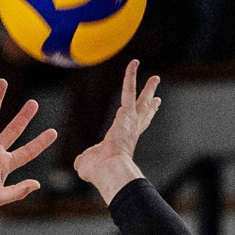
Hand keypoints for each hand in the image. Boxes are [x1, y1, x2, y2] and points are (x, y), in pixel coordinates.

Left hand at [73, 60, 161, 203]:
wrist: (110, 170)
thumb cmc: (99, 172)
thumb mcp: (87, 164)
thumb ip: (84, 160)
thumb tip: (78, 164)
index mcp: (124, 142)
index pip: (135, 128)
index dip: (142, 120)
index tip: (150, 113)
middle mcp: (132, 131)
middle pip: (144, 115)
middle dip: (150, 105)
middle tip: (157, 97)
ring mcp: (132, 122)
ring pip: (141, 101)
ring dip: (149, 88)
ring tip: (155, 78)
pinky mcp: (127, 114)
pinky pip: (129, 89)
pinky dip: (131, 75)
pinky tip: (134, 63)